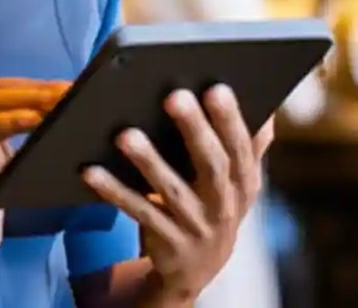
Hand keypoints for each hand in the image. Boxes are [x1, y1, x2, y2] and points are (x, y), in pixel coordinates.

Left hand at [82, 86, 273, 305]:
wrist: (196, 270)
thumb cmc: (214, 208)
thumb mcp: (239, 183)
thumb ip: (248, 147)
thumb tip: (265, 107)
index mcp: (244, 183)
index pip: (241, 147)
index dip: (231, 120)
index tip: (217, 88)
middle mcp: (225, 205)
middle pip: (212, 164)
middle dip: (194, 129)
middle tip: (173, 96)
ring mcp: (196, 227)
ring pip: (171, 190)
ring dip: (148, 161)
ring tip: (124, 134)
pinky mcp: (167, 243)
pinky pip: (139, 212)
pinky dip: (115, 192)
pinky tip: (92, 171)